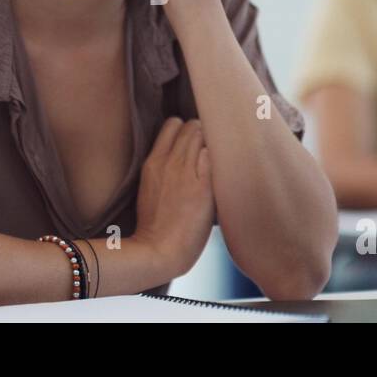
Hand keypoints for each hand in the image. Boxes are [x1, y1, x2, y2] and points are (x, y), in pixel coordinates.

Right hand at [133, 118, 214, 277]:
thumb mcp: (149, 188)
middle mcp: (169, 161)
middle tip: (212, 153)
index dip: (187, 130)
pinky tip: (227, 172)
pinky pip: (215, 156)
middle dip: (204, 133)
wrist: (157, 251)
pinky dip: (222, 159)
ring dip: (214, 144)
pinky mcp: (203, 186)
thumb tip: (182, 159)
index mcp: (153, 162)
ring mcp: (186, 172)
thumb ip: (163, 169)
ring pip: (204, 136)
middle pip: (192, 125)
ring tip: (221, 162)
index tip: (195, 141)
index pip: (172, 125)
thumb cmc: (155, 226)